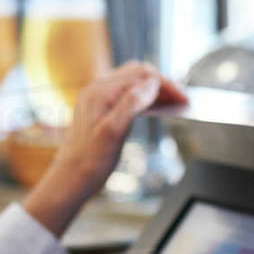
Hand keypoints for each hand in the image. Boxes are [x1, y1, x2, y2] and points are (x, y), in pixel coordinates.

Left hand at [23, 61, 186, 236]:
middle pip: (137, 73)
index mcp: (100, 92)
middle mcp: (97, 89)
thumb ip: (132, 103)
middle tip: (182, 100)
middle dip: (162, 83)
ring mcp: (97, 97)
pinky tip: (154, 108)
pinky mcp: (99, 108)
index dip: (166, 84)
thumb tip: (152, 83)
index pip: (141, 75)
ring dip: (154, 89)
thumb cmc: (90, 161)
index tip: (184, 98)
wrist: (70, 179)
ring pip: (132, 81)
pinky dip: (143, 97)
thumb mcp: (114, 132)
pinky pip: (125, 92)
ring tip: (173, 103)